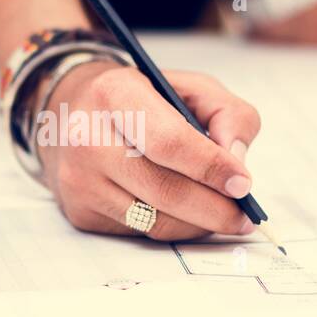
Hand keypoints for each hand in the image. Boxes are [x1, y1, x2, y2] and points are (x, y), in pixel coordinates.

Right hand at [36, 63, 260, 240]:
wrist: (72, 112)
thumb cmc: (140, 99)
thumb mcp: (188, 86)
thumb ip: (228, 114)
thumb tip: (237, 163)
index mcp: (115, 93)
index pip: (169, 141)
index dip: (211, 167)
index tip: (243, 184)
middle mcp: (86, 138)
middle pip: (164, 190)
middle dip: (215, 209)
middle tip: (244, 216)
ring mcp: (79, 179)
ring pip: (155, 220)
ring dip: (198, 224)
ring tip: (223, 215)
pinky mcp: (79, 211)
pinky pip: (140, 231)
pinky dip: (173, 226)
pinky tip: (185, 212)